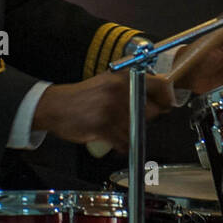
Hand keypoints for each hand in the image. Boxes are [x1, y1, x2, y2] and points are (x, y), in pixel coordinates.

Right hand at [32, 71, 173, 151]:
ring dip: (130, 133)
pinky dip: (121, 146)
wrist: (57, 106)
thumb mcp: (108, 82)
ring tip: (116, 128)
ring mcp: (113, 109)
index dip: (166, 98)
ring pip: (137, 129)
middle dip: (145, 119)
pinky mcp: (104, 127)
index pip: (160, 85)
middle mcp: (121, 90)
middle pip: (152, 111)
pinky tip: (113, 140)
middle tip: (132, 119)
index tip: (166, 105)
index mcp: (124, 77)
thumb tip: (158, 95)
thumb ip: (131, 86)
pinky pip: (124, 142)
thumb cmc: (84, 96)